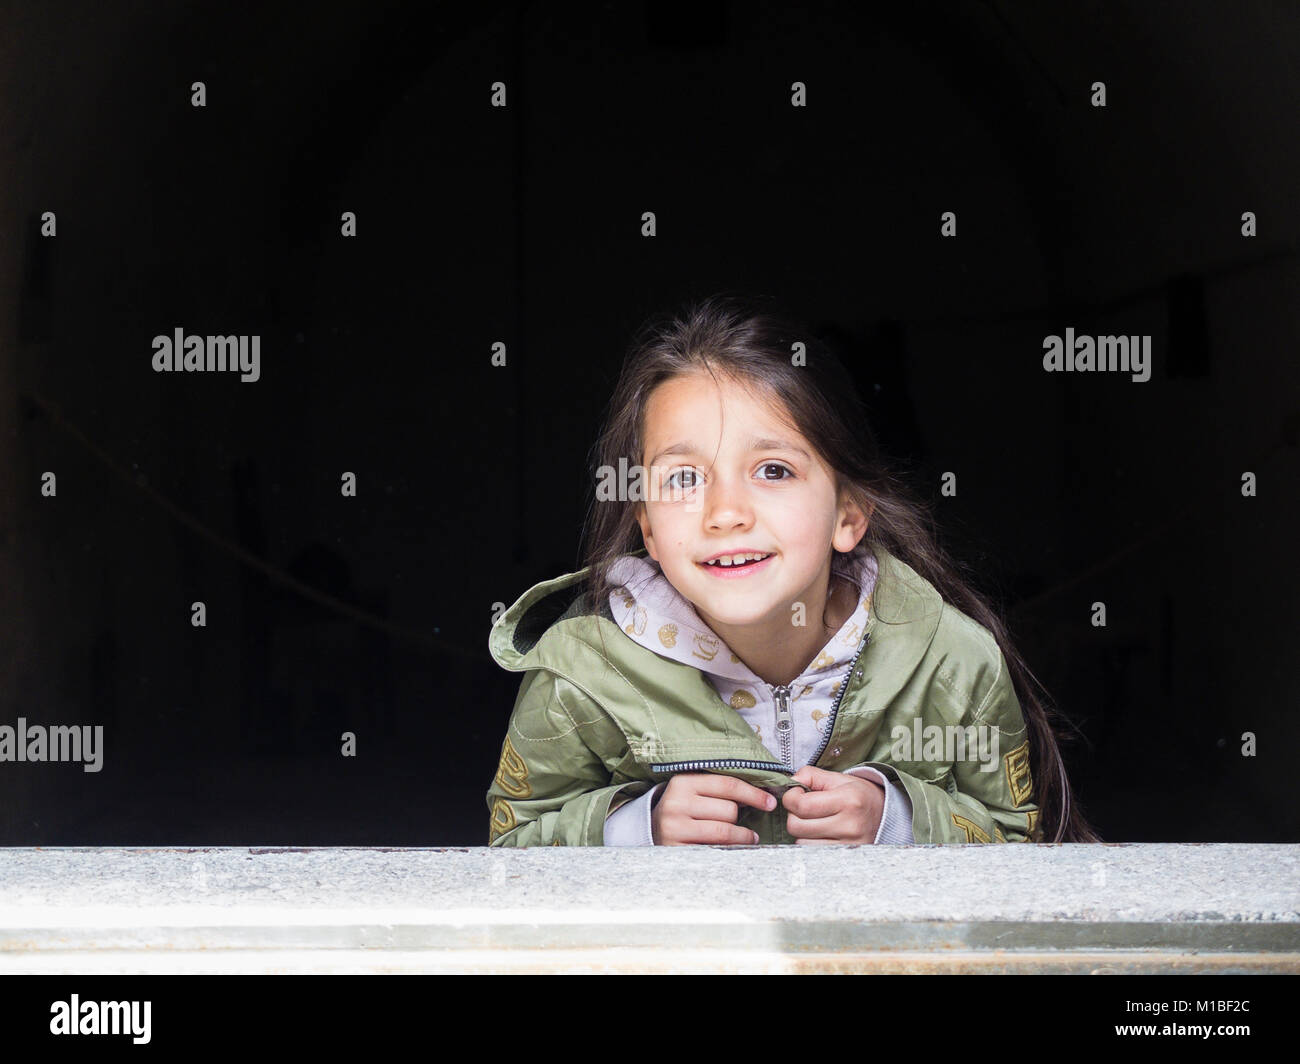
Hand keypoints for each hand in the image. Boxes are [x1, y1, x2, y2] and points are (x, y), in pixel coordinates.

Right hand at [651, 773, 777, 845]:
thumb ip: (722, 788)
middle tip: (741, 821)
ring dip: (743, 836)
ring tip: (747, 837)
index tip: (770, 802)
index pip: (728, 785)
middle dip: (740, 817)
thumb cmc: (685, 808)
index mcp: (683, 782)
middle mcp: (676, 804)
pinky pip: (715, 850)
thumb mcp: (695, 790)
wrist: (652, 830)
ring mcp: (675, 829)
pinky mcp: (677, 851)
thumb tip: (764, 792)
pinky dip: (731, 849)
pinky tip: (734, 847)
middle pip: (729, 810)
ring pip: (724, 831)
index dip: (754, 794)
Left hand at [782, 765, 884, 843]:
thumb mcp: (839, 779)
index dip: (791, 797)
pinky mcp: (844, 858)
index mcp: (848, 801)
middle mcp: (849, 826)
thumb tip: (790, 782)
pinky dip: (810, 842)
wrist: (886, 816)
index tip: (796, 793)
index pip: (801, 805)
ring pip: (800, 842)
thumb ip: (811, 775)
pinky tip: (821, 833)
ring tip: (816, 820)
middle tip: (805, 808)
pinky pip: (810, 852)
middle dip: (794, 814)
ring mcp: (847, 845)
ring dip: (802, 831)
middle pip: (796, 826)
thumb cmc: (859, 795)